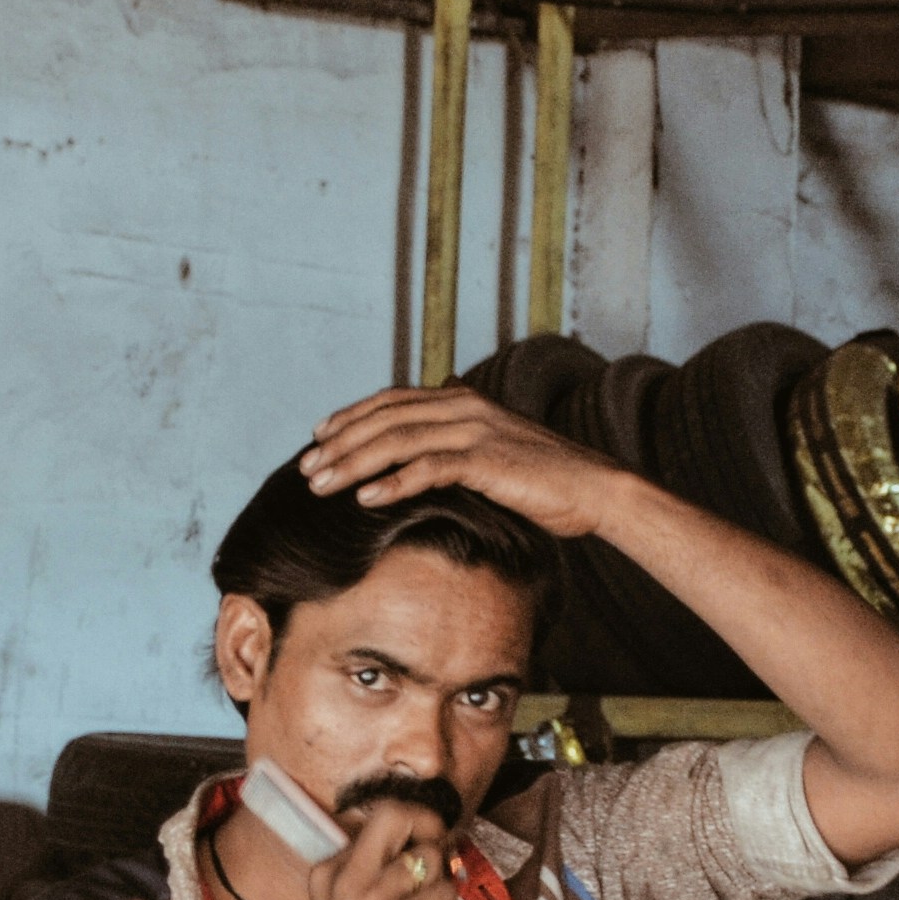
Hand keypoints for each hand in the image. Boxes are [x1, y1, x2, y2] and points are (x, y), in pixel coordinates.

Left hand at [301, 384, 636, 539]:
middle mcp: (464, 407)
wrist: (593, 488)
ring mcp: (476, 431)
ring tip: (320, 485)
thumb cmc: (540, 479)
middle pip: (385, 420)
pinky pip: (429, 468)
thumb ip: (452, 446)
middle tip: (305, 468)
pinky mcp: (487, 460)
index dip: (351, 416)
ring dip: (353, 464)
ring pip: (397, 442)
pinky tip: (365, 499)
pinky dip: (393, 483)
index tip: (317, 437)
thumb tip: (416, 454)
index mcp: (461, 400)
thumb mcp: (489, 453)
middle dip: (340, 444)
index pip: (392, 401)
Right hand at [301, 799, 463, 899]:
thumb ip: (369, 878)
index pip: (374, 823)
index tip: (420, 846)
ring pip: (431, 858)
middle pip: (395, 816)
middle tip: (438, 845)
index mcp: (328, 874)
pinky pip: (446, 894)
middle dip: (427, 823)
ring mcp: (377, 898)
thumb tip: (426, 851)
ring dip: (442, 881)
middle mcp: (349, 878)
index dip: (409, 829)